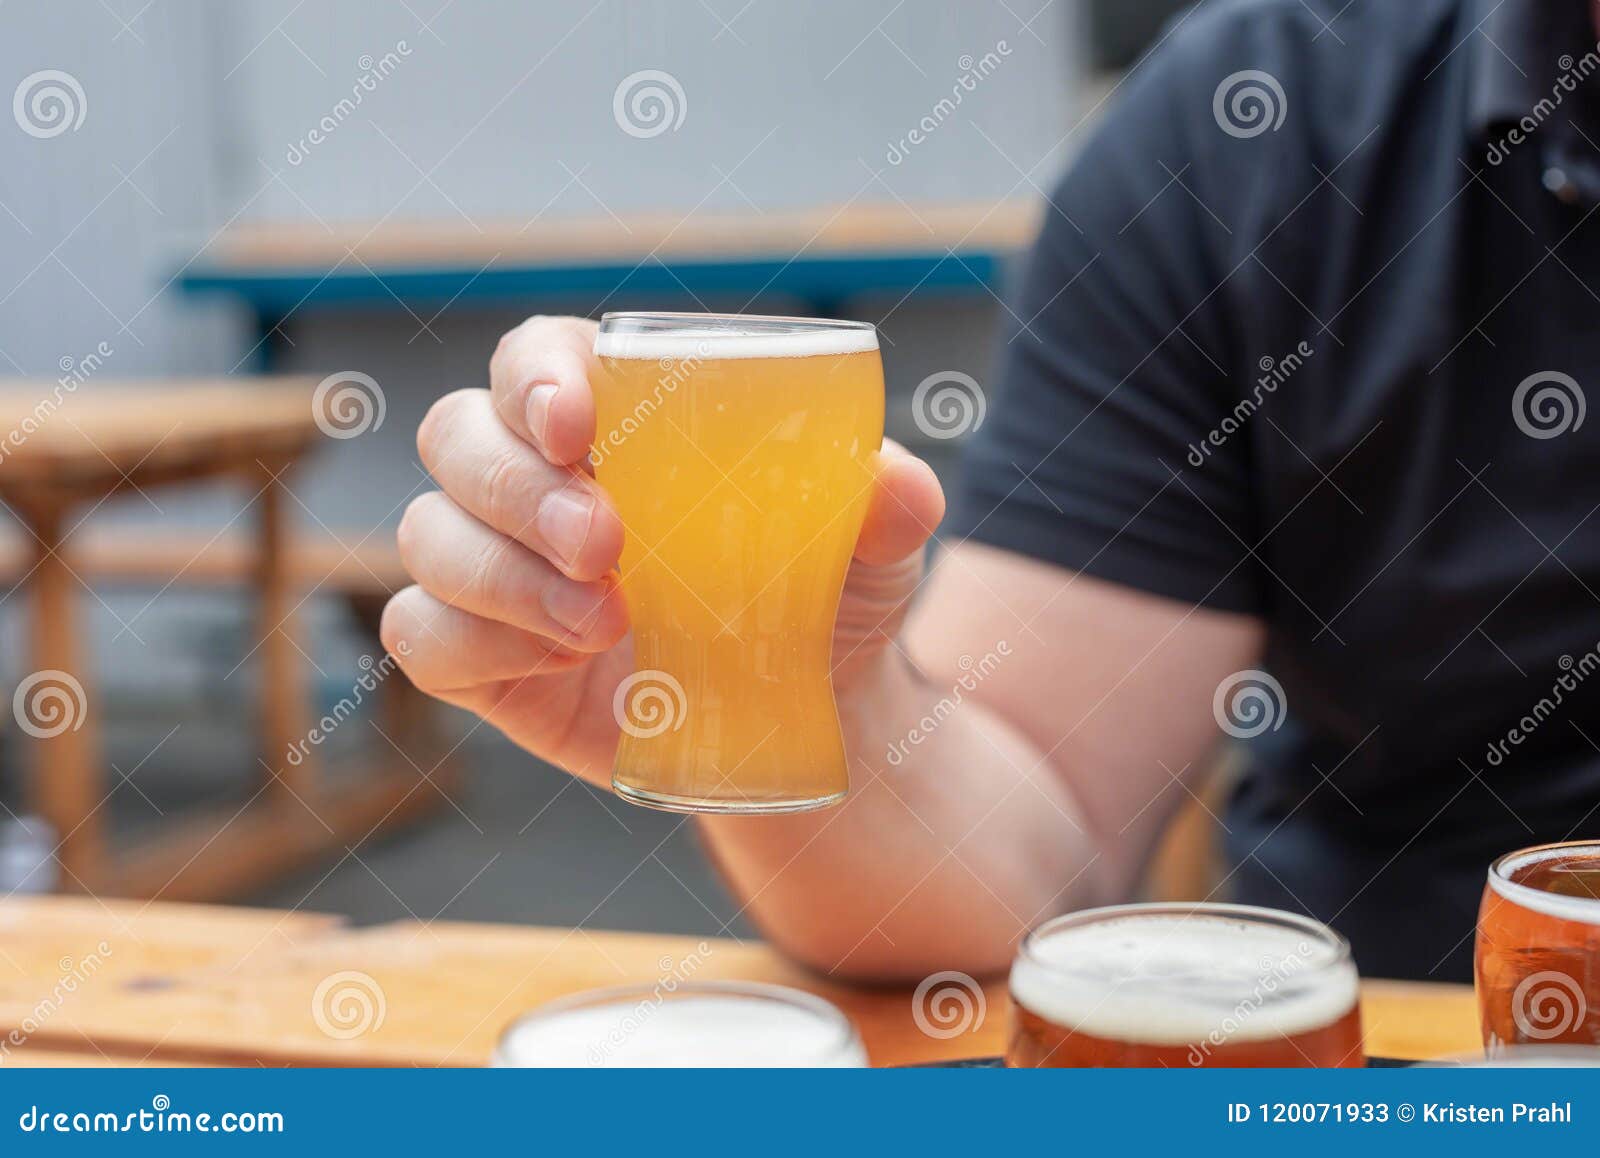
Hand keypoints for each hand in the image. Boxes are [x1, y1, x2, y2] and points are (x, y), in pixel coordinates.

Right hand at [381, 315, 945, 787]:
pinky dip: (476, 643)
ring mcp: (498, 568)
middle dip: (517, 487)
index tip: (577, 424)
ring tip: (605, 624)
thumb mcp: (872, 549)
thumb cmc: (821, 597)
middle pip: (457, 435)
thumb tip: (898, 487)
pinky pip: (420, 634)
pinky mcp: (483, 657)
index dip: (535, 378)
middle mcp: (537, 480)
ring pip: (428, 534)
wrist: (804, 716)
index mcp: (617, 420)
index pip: (536, 358)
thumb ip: (885, 507)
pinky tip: (560, 666)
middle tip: (606, 545)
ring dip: (502, 577)